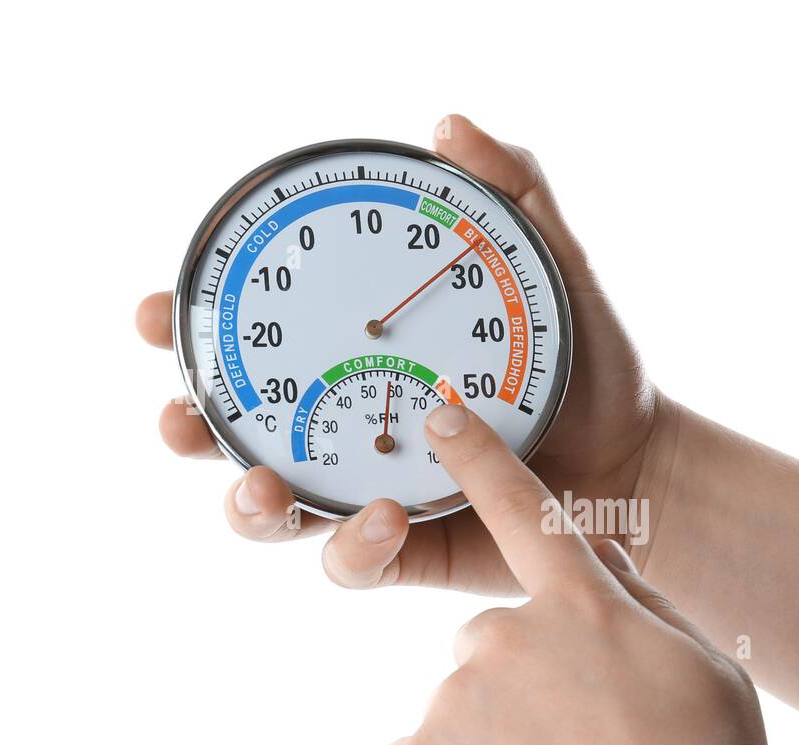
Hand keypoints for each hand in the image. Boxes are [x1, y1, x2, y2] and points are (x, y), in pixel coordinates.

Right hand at [137, 114, 663, 594]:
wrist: (638, 460)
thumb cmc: (590, 368)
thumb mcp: (554, 272)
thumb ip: (515, 193)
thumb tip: (451, 126)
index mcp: (361, 358)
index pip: (257, 341)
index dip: (193, 326)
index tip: (159, 310)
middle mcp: (350, 428)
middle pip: (236, 434)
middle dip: (189, 425)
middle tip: (180, 414)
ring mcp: (372, 494)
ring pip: (274, 514)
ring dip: (247, 505)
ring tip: (265, 489)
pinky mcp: (410, 551)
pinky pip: (354, 563)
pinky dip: (352, 546)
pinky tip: (382, 519)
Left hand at [379, 403, 771, 744]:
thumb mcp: (710, 678)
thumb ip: (647, 611)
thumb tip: (608, 564)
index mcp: (583, 606)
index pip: (521, 510)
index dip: (478, 457)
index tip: (436, 415)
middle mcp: (504, 632)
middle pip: (496, 648)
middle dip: (527, 694)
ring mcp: (453, 696)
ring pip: (464, 716)